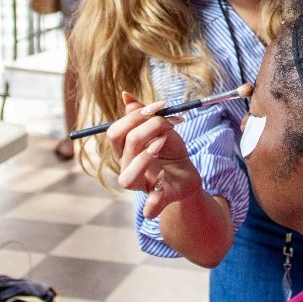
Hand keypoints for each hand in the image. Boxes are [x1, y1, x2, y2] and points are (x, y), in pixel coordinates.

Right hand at [106, 92, 202, 220]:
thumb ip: (143, 114)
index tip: (159, 106)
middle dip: (145, 129)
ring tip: (162, 144)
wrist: (187, 173)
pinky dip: (153, 202)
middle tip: (166, 122)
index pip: (115, 132)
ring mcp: (140, 185)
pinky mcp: (157, 200)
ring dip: (144, 157)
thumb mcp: (160, 128)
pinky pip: (150, 205)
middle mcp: (126, 168)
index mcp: (123, 151)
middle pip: (123, 147)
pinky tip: (161, 187)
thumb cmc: (170, 150)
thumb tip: (126, 95)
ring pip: (127, 177)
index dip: (134, 116)